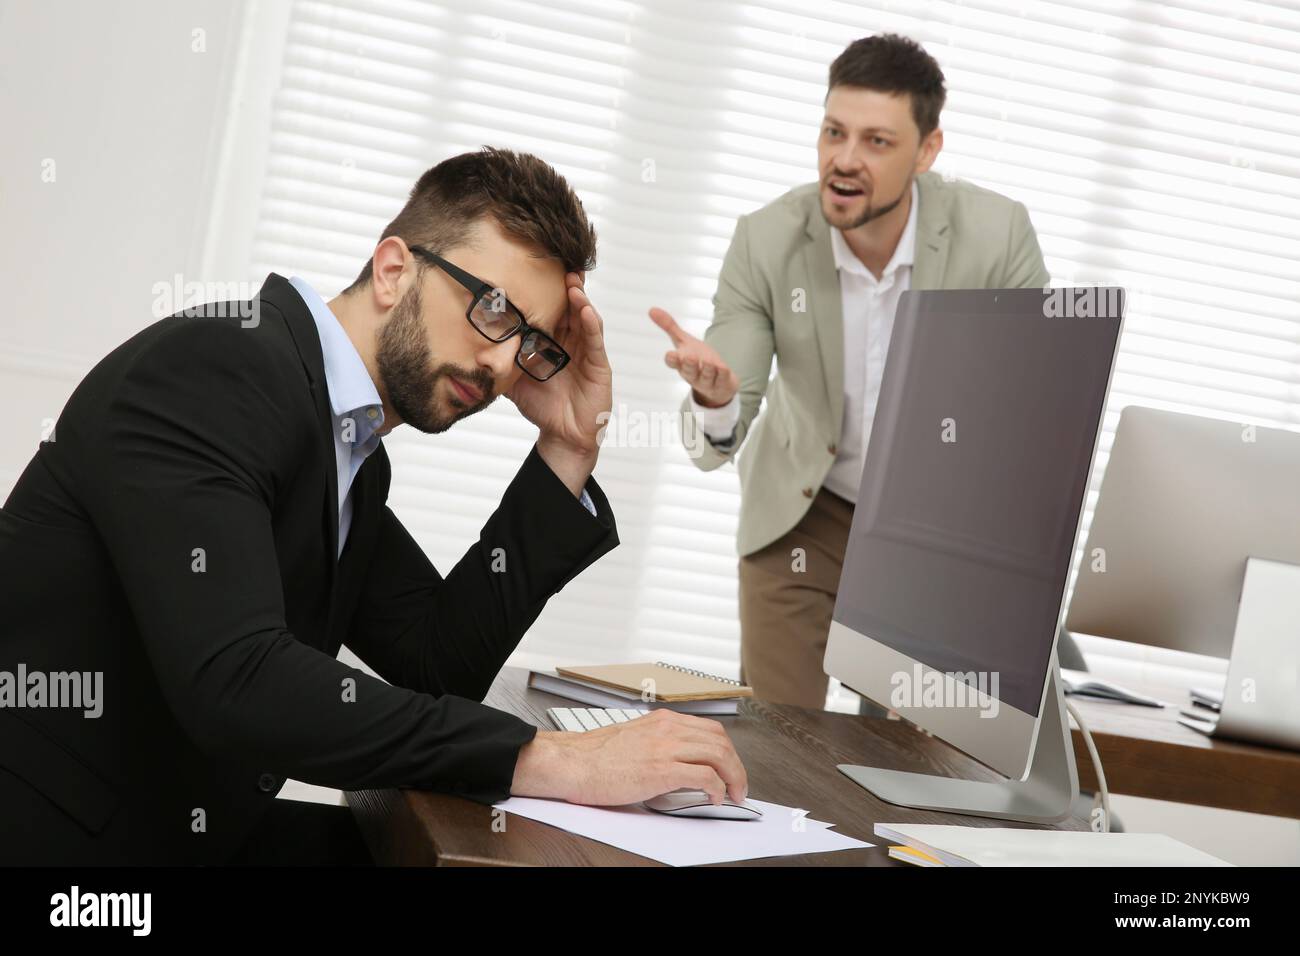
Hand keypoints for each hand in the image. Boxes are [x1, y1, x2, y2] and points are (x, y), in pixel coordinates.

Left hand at [508, 273, 611, 494]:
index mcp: (552, 341)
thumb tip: (469, 351)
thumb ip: (497, 364)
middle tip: (559, 263)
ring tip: (572, 280)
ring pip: (584, 318)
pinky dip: (591, 323)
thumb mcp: (513, 381)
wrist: (561, 436)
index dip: (545, 291)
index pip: (550, 311)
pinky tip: (586, 309)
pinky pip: (595, 340)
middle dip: (565, 286)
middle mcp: (571, 342)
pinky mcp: (598, 365)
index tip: (535, 269)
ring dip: (579, 299)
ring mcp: (586, 352)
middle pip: (569, 308)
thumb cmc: (542, 406)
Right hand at [511, 709, 748, 805]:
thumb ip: (658, 744)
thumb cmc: (594, 757)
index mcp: (662, 721)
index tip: (730, 768)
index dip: (727, 751)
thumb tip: (677, 763)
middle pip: (720, 740)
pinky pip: (705, 776)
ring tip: (734, 794)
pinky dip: (717, 788)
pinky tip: (714, 798)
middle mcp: (667, 729)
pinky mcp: (661, 770)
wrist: (571, 763)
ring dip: (734, 777)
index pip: (709, 729)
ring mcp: (665, 747)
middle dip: (737, 765)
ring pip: (719, 755)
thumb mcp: (634, 738)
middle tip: (739, 785)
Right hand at [648, 307, 737, 407]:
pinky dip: (722, 374)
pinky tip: (723, 368)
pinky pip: (721, 379)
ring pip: (705, 376)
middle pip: (689, 371)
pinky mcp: (721, 383)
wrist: (717, 380)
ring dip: (706, 369)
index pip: (673, 363)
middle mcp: (692, 373)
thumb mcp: (683, 341)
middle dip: (689, 364)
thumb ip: (669, 326)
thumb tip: (651, 309)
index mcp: (681, 363)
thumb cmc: (696, 358)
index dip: (672, 359)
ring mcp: (706, 380)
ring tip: (708, 362)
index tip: (670, 354)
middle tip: (689, 357)